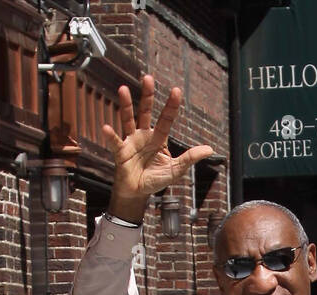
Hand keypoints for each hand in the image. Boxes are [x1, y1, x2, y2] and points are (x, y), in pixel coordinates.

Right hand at [103, 75, 213, 221]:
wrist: (137, 193)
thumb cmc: (155, 179)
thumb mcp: (175, 170)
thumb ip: (189, 159)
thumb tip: (209, 149)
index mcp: (158, 138)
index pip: (166, 119)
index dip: (171, 106)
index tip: (176, 91)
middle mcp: (144, 135)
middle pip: (145, 111)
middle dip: (147, 96)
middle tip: (148, 78)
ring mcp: (131, 141)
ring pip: (128, 119)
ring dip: (126, 105)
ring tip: (123, 89)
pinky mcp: (121, 152)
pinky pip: (115, 142)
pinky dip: (111, 136)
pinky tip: (106, 128)